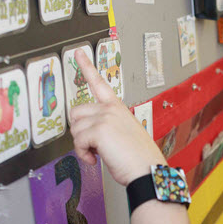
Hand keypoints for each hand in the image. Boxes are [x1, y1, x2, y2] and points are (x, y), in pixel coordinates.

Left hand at [69, 49, 166, 185]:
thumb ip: (105, 126)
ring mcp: (105, 117)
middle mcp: (110, 109)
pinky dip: (83, 155)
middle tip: (93, 145)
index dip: (86, 66)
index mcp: (117, 107)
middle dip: (79, 131)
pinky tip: (96, 160)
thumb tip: (87, 133)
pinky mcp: (99, 130)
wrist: (147, 171)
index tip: (78, 52)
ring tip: (98, 154)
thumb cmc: (138, 158)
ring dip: (82, 146)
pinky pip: (78, 142)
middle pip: (76, 113)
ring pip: (75, 129)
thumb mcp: (122, 134)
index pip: (99, 83)